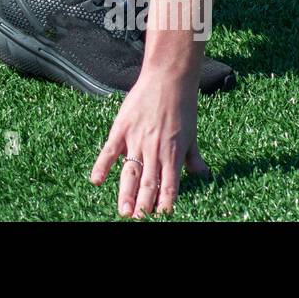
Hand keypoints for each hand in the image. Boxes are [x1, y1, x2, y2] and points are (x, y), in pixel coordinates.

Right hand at [89, 71, 208, 217]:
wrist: (168, 78)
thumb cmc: (182, 104)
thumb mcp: (192, 133)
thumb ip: (193, 157)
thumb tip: (202, 174)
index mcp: (173, 153)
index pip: (169, 185)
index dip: (165, 202)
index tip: (160, 216)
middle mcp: (155, 150)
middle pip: (148, 183)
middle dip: (143, 204)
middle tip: (138, 219)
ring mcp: (137, 139)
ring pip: (130, 172)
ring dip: (126, 193)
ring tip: (124, 211)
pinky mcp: (122, 128)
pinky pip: (110, 150)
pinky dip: (102, 166)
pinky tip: (96, 181)